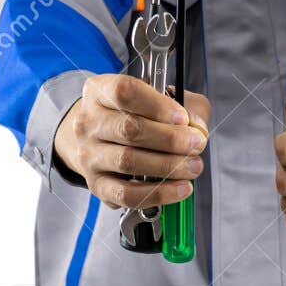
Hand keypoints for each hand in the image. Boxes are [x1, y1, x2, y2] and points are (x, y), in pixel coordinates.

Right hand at [53, 74, 209, 209]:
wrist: (100, 140)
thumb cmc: (138, 116)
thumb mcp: (165, 99)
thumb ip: (188, 107)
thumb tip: (198, 129)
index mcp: (100, 92)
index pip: (124, 92)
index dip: (158, 106)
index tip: (183, 118)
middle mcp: (88, 122)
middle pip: (129, 129)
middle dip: (171, 139)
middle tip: (197, 145)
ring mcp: (88, 155)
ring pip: (128, 161)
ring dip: (168, 166)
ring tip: (193, 166)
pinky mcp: (96, 184)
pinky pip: (126, 194)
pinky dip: (159, 193)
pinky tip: (181, 188)